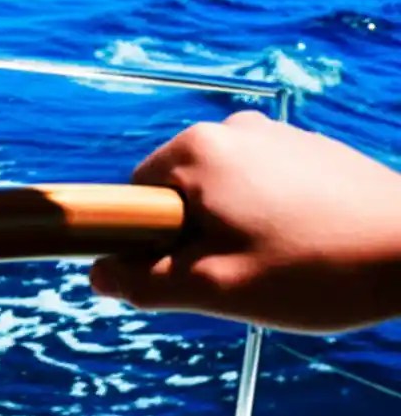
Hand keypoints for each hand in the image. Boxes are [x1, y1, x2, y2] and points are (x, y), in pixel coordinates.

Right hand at [91, 111, 400, 333]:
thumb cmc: (318, 269)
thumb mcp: (218, 288)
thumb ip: (146, 282)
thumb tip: (96, 274)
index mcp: (196, 151)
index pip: (133, 196)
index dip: (149, 241)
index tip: (189, 270)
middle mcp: (230, 127)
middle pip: (178, 189)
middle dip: (194, 233)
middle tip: (236, 273)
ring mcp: (273, 132)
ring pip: (221, 188)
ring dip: (232, 225)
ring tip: (278, 262)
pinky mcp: (309, 146)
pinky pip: (260, 181)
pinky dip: (268, 213)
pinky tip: (304, 245)